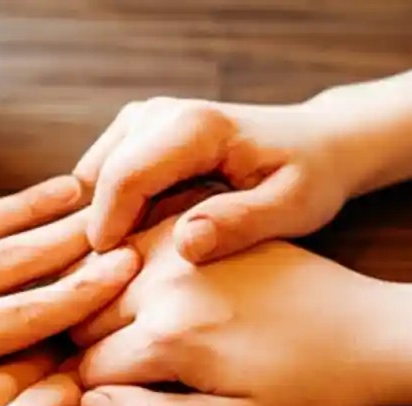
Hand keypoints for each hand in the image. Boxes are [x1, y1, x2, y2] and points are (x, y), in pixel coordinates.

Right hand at [72, 214, 397, 405]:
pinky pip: (137, 238)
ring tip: (125, 332)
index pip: (85, 367)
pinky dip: (126, 262)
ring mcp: (182, 245)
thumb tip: (88, 405)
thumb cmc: (313, 393)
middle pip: (82, 316)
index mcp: (168, 337)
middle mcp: (165, 283)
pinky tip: (148, 290)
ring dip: (100, 300)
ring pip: (101, 271)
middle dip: (85, 345)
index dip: (89, 392)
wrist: (376, 334)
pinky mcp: (203, 224)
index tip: (109, 404)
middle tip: (120, 372)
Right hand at [75, 98, 368, 263]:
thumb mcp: (292, 207)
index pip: (124, 178)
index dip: (111, 233)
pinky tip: (140, 246)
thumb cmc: (311, 177)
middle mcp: (160, 112)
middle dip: (101, 235)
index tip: (119, 282)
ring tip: (133, 267)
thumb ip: (240, 224)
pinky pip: (101, 180)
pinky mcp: (137, 132)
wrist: (318, 143)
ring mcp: (143, 118)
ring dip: (103, 225)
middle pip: (100, 180)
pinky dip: (110, 214)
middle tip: (120, 288)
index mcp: (195, 126)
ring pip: (93, 181)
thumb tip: (185, 244)